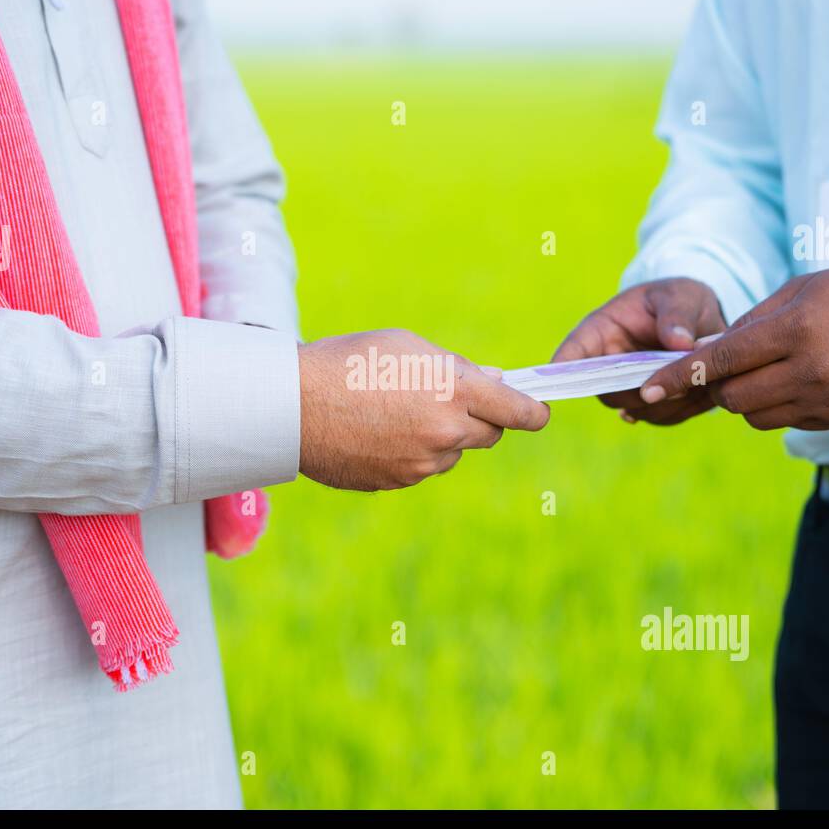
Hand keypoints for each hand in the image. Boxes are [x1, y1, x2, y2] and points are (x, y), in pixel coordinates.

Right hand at [298, 329, 549, 490]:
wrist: (291, 406)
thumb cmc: (347, 362)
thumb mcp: (406, 346)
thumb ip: (455, 367)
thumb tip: (493, 382)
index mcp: (453, 391)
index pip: (518, 412)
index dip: (533, 412)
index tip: (537, 412)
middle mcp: (445, 433)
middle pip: (489, 435)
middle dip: (480, 419)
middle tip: (446, 400)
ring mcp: (422, 464)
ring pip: (451, 453)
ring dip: (440, 437)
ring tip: (394, 412)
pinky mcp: (398, 483)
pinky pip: (420, 468)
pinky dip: (410, 453)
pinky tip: (376, 432)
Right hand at [552, 277, 725, 423]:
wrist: (702, 320)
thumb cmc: (681, 298)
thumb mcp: (680, 295)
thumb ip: (677, 315)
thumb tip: (680, 343)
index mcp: (603, 330)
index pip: (574, 351)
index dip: (564, 367)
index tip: (558, 378)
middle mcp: (608, 363)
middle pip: (603, 391)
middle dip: (638, 390)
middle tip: (676, 380)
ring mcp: (627, 387)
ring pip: (634, 409)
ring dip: (666, 401)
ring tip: (695, 380)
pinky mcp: (651, 404)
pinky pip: (660, 418)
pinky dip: (682, 409)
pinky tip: (697, 390)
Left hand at [639, 265, 828, 430]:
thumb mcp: (801, 290)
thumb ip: (752, 323)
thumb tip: (710, 351)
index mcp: (793, 331)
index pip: (720, 361)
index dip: (678, 376)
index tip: (648, 388)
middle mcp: (807, 371)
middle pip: (732, 398)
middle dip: (718, 387)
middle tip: (727, 370)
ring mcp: (826, 400)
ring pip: (756, 417)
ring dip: (747, 400)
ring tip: (769, 373)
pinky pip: (788, 424)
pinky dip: (779, 408)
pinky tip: (799, 382)